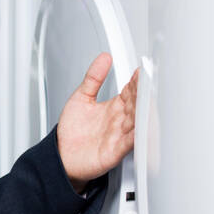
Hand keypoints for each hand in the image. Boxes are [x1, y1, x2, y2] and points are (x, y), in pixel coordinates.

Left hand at [55, 52, 137, 193]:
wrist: (62, 156)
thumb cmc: (73, 131)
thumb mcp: (81, 98)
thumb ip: (93, 78)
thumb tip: (104, 58)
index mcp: (115, 107)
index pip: (131, 91)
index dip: (137, 81)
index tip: (142, 69)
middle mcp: (120, 121)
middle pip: (137, 105)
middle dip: (144, 94)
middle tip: (151, 82)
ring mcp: (120, 136)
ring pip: (138, 122)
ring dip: (144, 113)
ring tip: (151, 102)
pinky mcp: (115, 152)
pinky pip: (130, 143)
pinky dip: (137, 136)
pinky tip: (142, 128)